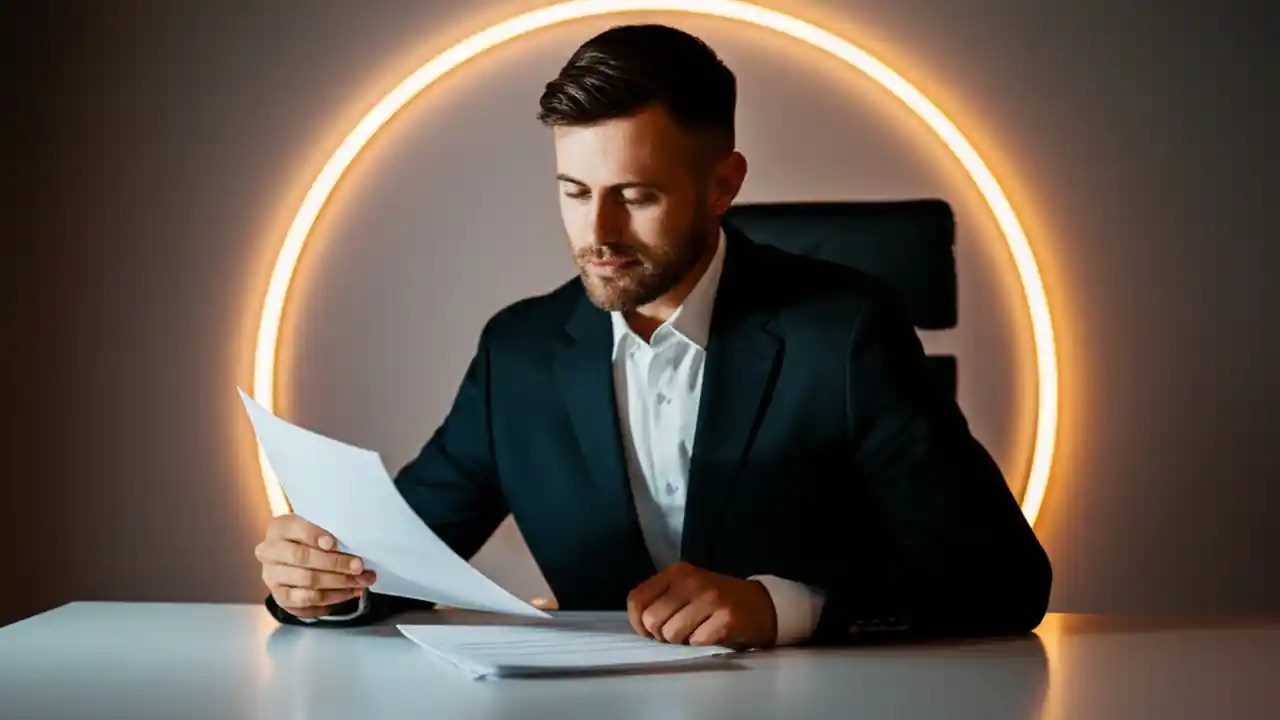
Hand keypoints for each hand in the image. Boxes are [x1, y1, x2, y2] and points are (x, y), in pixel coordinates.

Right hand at [255, 513, 376, 618]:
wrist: (292, 559)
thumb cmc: (310, 540)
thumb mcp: (317, 528)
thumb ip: (329, 533)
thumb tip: (353, 546)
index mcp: (279, 527)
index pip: (296, 530)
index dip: (315, 536)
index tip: (335, 544)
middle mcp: (269, 552)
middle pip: (303, 558)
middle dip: (336, 563)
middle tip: (359, 567)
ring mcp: (272, 576)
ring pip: (307, 581)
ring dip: (339, 583)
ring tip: (360, 581)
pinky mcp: (280, 597)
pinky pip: (307, 601)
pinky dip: (332, 598)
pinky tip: (349, 593)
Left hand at [626, 561, 777, 648]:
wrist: (760, 604)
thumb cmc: (715, 600)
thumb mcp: (685, 590)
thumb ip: (661, 600)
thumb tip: (640, 625)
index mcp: (677, 572)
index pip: (636, 599)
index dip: (637, 622)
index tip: (650, 631)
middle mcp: (691, 581)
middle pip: (652, 619)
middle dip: (661, 634)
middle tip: (678, 631)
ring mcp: (710, 598)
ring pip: (672, 633)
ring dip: (682, 640)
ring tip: (696, 631)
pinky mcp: (726, 618)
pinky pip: (697, 641)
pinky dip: (702, 643)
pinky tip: (712, 634)